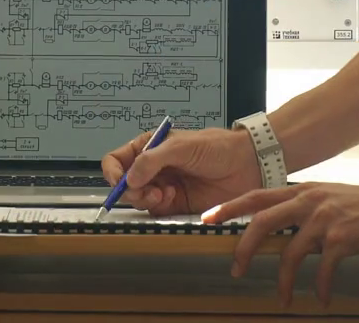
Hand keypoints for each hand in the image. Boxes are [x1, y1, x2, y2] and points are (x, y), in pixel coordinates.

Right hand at [100, 127, 260, 216]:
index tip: (118, 181)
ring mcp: (164, 187)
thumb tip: (129, 179)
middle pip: (124, 184)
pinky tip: (173, 197)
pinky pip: (155, 212)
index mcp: (150, 147)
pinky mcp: (176, 205)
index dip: (112, 172)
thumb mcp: (181, 146)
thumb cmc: (217, 147)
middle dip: (130, 190)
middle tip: (146, 191)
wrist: (246, 165)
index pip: (117, 160)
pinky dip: (159, 207)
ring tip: (162, 194)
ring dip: (145, 198)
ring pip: (138, 200)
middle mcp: (154, 168)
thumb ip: (151, 160)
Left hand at [207, 181, 358, 308]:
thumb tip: (284, 231)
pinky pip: (322, 269)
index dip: (230, 207)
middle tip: (235, 269)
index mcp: (302, 191)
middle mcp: (308, 201)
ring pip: (290, 253)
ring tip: (282, 300)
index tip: (208, 218)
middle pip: (262, 221)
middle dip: (243, 247)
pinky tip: (320, 299)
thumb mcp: (328, 197)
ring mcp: (324, 219)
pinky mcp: (342, 238)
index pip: (257, 196)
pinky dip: (318, 287)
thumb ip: (304, 209)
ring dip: (283, 281)